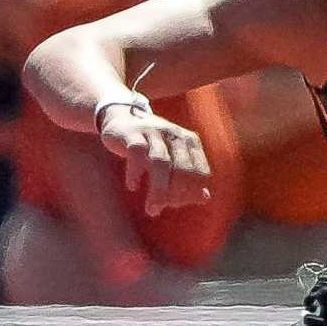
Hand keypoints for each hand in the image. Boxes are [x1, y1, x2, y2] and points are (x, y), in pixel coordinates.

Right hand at [98, 105, 212, 216]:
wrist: (121, 116)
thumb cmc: (152, 142)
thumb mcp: (174, 156)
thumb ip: (189, 176)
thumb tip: (205, 197)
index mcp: (190, 141)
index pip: (199, 172)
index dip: (191, 192)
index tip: (177, 204)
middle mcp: (174, 135)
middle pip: (182, 169)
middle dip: (176, 194)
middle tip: (162, 209)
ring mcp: (153, 132)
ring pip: (161, 163)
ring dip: (158, 190)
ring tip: (152, 209)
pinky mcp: (132, 134)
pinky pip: (136, 153)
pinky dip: (136, 173)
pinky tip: (133, 187)